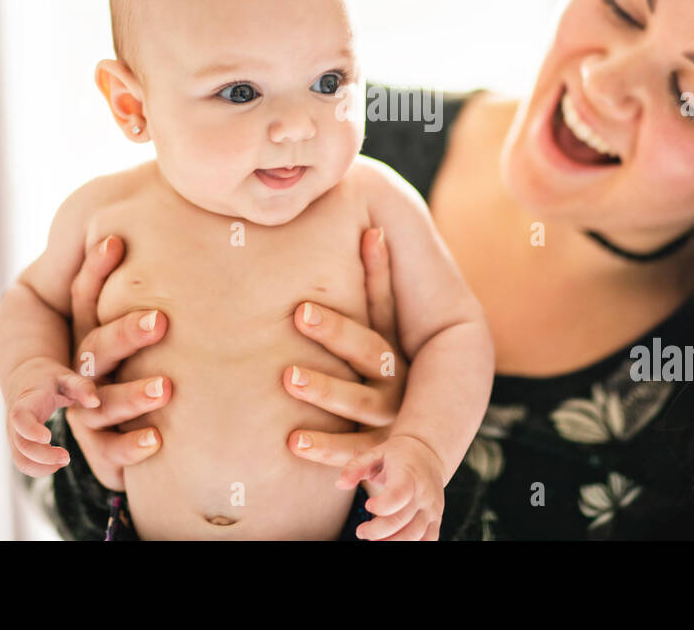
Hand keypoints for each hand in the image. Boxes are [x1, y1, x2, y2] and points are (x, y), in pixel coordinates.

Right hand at [6, 356, 99, 476]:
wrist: (26, 378)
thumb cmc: (50, 378)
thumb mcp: (67, 376)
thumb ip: (82, 386)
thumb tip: (95, 403)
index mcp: (27, 401)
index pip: (20, 417)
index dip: (31, 430)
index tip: (48, 437)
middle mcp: (16, 421)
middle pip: (21, 445)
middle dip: (43, 456)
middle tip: (66, 457)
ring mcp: (15, 435)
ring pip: (19, 459)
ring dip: (41, 467)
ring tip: (64, 460)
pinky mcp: (19, 444)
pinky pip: (24, 463)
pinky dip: (40, 468)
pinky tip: (58, 462)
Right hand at [64, 235, 172, 490]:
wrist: (156, 429)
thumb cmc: (177, 351)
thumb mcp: (171, 307)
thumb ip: (176, 267)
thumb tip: (212, 207)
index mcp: (95, 331)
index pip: (84, 297)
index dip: (95, 270)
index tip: (115, 242)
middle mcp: (90, 370)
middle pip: (94, 349)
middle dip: (124, 333)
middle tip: (162, 321)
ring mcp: (94, 411)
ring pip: (99, 404)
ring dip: (131, 395)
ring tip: (168, 387)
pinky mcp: (108, 450)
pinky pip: (108, 453)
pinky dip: (130, 448)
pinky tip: (158, 441)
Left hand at [283, 227, 407, 466]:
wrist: (405, 460)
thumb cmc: (367, 387)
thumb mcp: (369, 346)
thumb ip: (352, 306)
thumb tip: (351, 234)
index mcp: (395, 347)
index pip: (386, 303)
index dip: (380, 268)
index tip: (369, 234)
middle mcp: (398, 379)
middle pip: (370, 350)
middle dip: (336, 331)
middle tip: (300, 313)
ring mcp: (389, 417)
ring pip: (359, 401)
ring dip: (324, 388)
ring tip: (287, 377)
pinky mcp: (378, 454)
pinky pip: (351, 451)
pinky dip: (324, 447)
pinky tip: (293, 440)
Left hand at [339, 434, 445, 540]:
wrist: (428, 453)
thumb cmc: (398, 454)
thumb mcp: (375, 453)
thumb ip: (355, 467)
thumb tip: (340, 484)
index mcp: (409, 475)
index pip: (398, 496)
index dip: (381, 506)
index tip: (368, 504)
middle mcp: (423, 494)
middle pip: (401, 521)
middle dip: (377, 532)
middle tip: (361, 531)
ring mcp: (432, 509)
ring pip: (414, 535)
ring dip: (392, 543)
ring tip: (374, 540)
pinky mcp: (436, 519)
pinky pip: (428, 540)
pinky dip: (412, 545)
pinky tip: (394, 541)